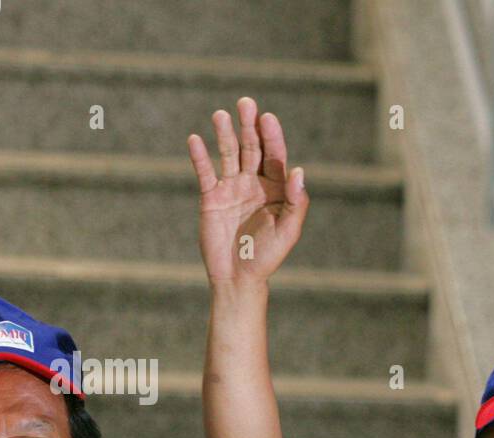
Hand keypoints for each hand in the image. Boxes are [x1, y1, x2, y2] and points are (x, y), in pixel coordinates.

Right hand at [188, 96, 309, 285]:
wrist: (238, 277)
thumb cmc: (267, 256)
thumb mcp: (288, 231)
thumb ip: (295, 202)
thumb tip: (299, 172)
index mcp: (275, 189)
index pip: (274, 156)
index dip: (272, 137)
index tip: (267, 118)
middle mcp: (253, 184)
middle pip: (251, 148)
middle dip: (249, 126)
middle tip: (246, 103)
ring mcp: (231, 188)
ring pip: (228, 154)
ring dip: (224, 134)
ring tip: (221, 114)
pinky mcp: (211, 197)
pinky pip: (204, 172)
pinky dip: (199, 156)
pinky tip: (195, 139)